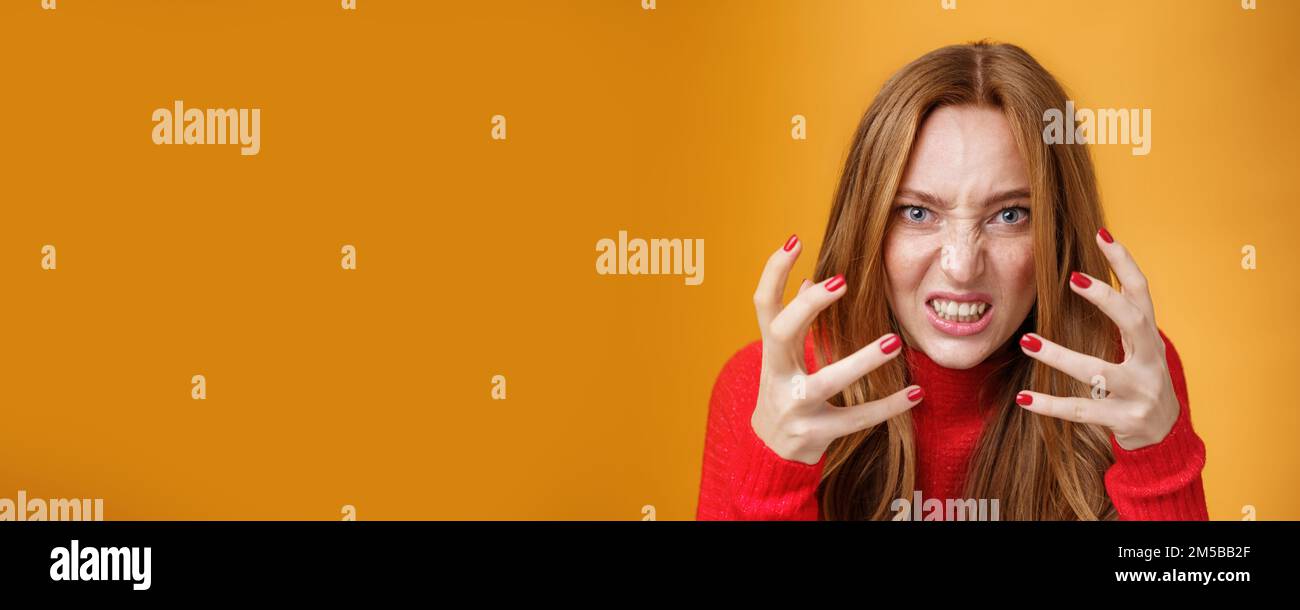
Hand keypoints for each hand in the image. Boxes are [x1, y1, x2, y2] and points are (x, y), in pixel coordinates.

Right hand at [749, 234, 924, 463]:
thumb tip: (813, 276)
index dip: (774, 272)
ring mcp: (795, 406)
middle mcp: (777, 375)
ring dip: (860, 360)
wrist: (769, 453)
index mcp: (771, 351)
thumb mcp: (782, 357)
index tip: (795, 240)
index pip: (764, 304)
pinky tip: (916, 392)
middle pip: (782, 332)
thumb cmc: (781, 391)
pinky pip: (856, 419)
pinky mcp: (817, 433)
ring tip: (894, 340)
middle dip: (808, 306)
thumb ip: (796, 320)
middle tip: (843, 280)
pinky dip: (888, 406)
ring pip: (826, 380)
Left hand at [1015, 228, 1179, 449]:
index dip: (1124, 263)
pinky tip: (1023, 397)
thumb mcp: (1139, 349)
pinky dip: (1050, 405)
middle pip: (1133, 322)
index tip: (1102, 234)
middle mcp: (1151, 361)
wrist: (1165, 437)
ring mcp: (1139, 392)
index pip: (1141, 293)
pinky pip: (1081, 410)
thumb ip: (1122, 320)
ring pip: (1097, 371)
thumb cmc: (1141, 382)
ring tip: (1026, 341)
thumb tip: (1091, 276)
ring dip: (1059, 356)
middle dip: (1106, 300)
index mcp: (1150, 339)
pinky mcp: (1123, 420)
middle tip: (1072, 279)